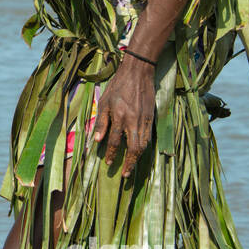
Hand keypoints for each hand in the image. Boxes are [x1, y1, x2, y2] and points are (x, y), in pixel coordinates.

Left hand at [91, 57, 155, 177]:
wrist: (138, 73)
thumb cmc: (117, 87)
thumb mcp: (104, 102)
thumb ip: (101, 122)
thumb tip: (96, 141)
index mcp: (119, 117)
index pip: (114, 142)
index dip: (110, 154)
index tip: (108, 163)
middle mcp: (133, 121)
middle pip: (133, 148)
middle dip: (128, 163)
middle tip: (124, 175)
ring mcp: (145, 120)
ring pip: (143, 145)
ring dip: (137, 159)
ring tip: (131, 167)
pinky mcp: (152, 118)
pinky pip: (149, 138)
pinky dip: (145, 148)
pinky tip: (140, 153)